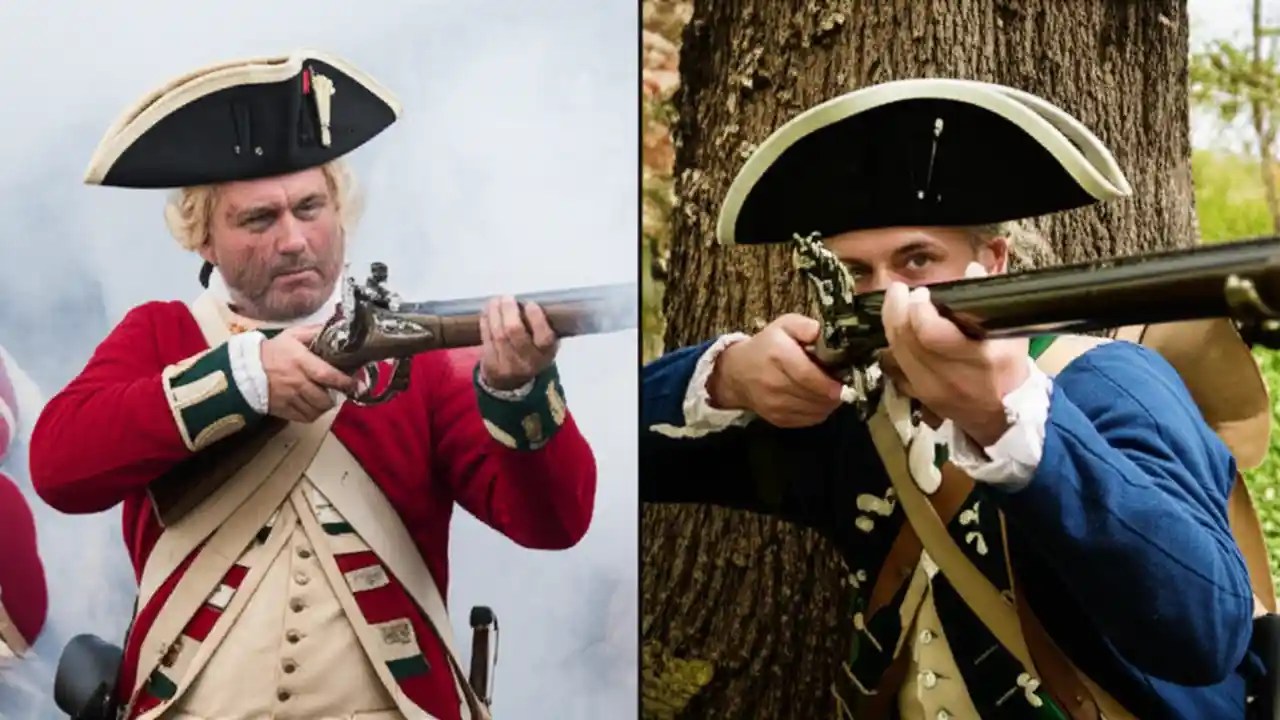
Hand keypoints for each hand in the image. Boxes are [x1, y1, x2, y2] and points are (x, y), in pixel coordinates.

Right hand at [260, 325, 357, 421]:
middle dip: (336, 396)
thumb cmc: (273, 350)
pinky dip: (313, 414)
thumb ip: (315, 332)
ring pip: (316, 410)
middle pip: (325, 398)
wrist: (245, 368)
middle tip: (339, 391)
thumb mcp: (293, 335)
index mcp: (301, 361)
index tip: (356, 384)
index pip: (328, 375)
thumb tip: (337, 328)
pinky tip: (313, 406)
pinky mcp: (282, 409)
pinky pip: (305, 418)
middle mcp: (296, 381)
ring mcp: (289, 398)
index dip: (345, 382)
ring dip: (325, 406)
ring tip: (326, 398)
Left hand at [479, 296, 558, 390]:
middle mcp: (528, 361)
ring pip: (498, 334)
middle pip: (514, 332)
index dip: (537, 318)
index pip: (544, 337)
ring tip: (495, 301)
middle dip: (509, 310)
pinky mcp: (491, 364)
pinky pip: (486, 339)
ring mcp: (508, 365)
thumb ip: (539, 326)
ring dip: (495, 313)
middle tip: (507, 297)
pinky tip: (487, 312)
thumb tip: (525, 300)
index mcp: (546, 353)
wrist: (513, 381)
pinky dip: (486, 322)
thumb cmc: (531, 352)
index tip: (530, 303)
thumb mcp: (543, 344)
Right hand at [707, 314, 843, 427]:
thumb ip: (806, 326)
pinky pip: (808, 421)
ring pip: (814, 411)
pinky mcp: (778, 419)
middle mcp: (774, 384)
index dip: (829, 383)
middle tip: (842, 386)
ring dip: (828, 404)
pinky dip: (819, 412)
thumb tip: (824, 334)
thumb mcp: (785, 325)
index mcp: (778, 356)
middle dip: (834, 394)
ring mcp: (775, 405)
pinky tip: (818, 400)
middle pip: (814, 396)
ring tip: (830, 392)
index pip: (807, 376)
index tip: (843, 384)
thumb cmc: (767, 346)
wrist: (737, 373)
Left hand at [880, 280, 1028, 445]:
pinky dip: (892, 345)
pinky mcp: (918, 396)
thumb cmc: (1008, 368)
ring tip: (895, 302)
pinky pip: (895, 366)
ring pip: (898, 353)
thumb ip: (990, 299)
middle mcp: (951, 378)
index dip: (920, 310)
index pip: (933, 335)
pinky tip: (895, 329)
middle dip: (898, 310)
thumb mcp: (1011, 333)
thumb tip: (972, 269)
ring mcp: (931, 390)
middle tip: (899, 290)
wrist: (1002, 415)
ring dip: (892, 324)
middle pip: (909, 342)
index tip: (920, 292)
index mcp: (979, 359)